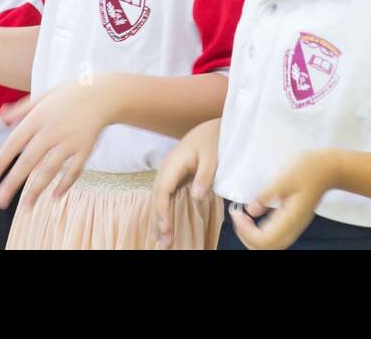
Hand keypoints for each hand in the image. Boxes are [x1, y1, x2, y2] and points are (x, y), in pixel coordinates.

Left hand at [0, 76, 116, 210]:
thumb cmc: (71, 94)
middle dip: (13, 183)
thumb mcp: (43, 96)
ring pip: (50, 169)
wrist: (105, 93)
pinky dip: (66, 183)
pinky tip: (55, 196)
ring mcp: (70, 140)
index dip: (0, 163)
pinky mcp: (86, 147)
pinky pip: (75, 169)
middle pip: (29, 160)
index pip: (13, 143)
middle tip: (1, 202)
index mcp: (38, 118)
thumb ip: (22, 108)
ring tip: (26, 207)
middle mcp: (52, 131)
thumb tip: (0, 117)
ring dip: (37, 189)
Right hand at [153, 118, 220, 245]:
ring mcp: (168, 172)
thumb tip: (196, 197)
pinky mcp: (173, 176)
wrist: (213, 126)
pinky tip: (164, 226)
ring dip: (159, 219)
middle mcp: (166, 168)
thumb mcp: (212, 156)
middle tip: (165, 242)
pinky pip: (164, 196)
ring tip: (163, 241)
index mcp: (173, 163)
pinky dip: (163, 212)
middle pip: (156, 198)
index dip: (162, 211)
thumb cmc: (213, 139)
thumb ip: (204, 176)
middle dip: (159, 221)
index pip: (162, 191)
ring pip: (158, 199)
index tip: (166, 228)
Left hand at [228, 149, 340, 249]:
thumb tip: (251, 210)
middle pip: (267, 247)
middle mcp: (293, 226)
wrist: (330, 168)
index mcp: (291, 218)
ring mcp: (294, 224)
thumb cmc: (309, 169)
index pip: (265, 240)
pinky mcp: (292, 218)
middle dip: (246, 237)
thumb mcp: (284, 176)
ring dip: (252, 235)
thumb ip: (266, 194)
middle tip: (237, 217)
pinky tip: (253, 215)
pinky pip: (273, 233)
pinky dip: (259, 229)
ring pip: (270, 242)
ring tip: (242, 217)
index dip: (247, 232)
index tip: (238, 213)